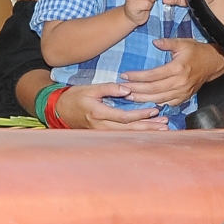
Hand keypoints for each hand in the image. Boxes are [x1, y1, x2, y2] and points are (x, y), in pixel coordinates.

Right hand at [55, 81, 170, 129]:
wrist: (58, 110)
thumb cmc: (74, 97)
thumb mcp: (89, 88)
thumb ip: (108, 88)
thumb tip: (127, 89)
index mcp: (98, 113)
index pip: (124, 116)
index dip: (140, 115)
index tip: (155, 110)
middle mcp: (101, 126)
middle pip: (129, 129)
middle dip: (148, 127)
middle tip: (165, 124)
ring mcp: (101, 132)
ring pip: (127, 134)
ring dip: (145, 132)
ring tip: (161, 129)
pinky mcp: (102, 134)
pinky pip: (122, 135)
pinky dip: (136, 133)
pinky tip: (148, 132)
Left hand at [123, 38, 223, 105]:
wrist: (213, 64)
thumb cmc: (197, 52)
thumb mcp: (183, 43)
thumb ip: (168, 43)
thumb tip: (154, 42)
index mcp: (178, 68)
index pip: (153, 75)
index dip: (137, 76)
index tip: (125, 75)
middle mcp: (179, 82)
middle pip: (153, 89)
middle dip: (135, 89)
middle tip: (121, 88)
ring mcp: (182, 92)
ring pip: (158, 99)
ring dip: (142, 99)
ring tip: (128, 96)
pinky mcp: (184, 98)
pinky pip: (166, 103)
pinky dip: (154, 104)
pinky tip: (144, 102)